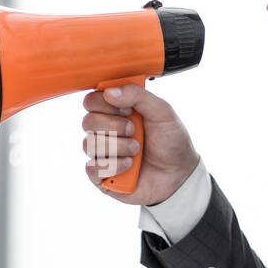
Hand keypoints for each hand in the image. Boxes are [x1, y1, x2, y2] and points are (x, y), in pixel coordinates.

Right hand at [81, 83, 197, 205]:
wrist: (180, 174)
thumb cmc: (171, 142)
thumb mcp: (162, 111)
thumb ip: (137, 95)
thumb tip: (109, 91)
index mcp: (116, 112)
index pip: (92, 101)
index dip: (105, 104)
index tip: (127, 110)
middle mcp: (106, 131)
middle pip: (88, 122)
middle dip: (113, 126)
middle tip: (133, 130)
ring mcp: (102, 154)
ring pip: (89, 144)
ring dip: (117, 147)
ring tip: (136, 150)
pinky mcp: (102, 176)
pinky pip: (92, 168)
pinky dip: (114, 166)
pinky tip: (130, 166)